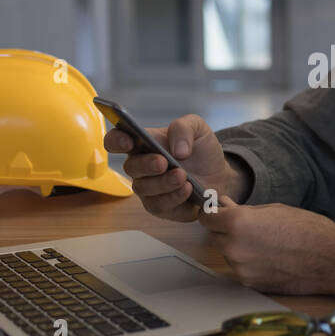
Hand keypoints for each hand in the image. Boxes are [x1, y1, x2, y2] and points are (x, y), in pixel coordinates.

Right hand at [105, 114, 246, 221]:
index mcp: (142, 143)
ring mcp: (149, 189)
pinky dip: (174, 198)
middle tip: (163, 162)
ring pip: (144, 189)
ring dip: (163, 183)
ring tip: (182, 176)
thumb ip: (184, 128)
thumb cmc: (200, 148)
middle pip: (130, 167)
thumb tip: (178, 150)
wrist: (218, 171)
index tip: (128, 141)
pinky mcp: (161, 207)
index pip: (116, 140)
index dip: (116, 140)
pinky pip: (159, 206)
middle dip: (146, 165)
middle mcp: (141, 167)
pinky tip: (188, 189)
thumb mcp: (197, 127)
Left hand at [198, 196, 334, 299]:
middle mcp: (234, 248)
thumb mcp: (274, 210)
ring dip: (239, 248)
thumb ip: (245, 210)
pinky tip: (271, 257)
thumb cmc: (308, 230)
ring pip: (229, 255)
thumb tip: (226, 207)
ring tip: (267, 243)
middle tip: (249, 227)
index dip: (213, 214)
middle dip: (226, 231)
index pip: (207, 218)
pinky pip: (242, 269)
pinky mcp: (251, 284)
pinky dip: (250, 263)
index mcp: (238, 223)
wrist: (331, 260)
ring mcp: (241, 269)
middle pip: (215, 237)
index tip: (217, 212)